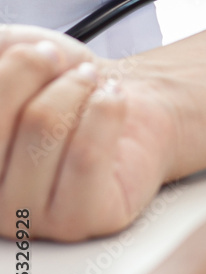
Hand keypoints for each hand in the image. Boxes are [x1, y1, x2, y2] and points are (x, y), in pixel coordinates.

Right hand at [0, 26, 176, 241]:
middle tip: (73, 68)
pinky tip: (113, 100)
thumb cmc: (62, 86)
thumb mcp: (13, 52)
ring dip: (80, 89)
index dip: (14, 68)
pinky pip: (87, 156)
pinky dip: (106, 111)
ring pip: (45, 130)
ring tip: (97, 86)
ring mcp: (25, 220)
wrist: (126, 105)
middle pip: (0, 120)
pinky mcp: (77, 221)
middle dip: (42, 73)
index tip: (41, 51)